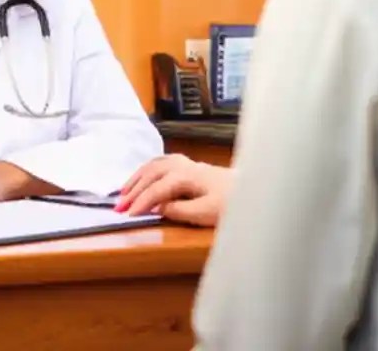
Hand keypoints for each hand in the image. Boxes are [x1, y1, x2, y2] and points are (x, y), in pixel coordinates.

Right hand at [115, 154, 231, 226]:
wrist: (259, 190)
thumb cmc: (234, 204)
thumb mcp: (207, 213)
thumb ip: (179, 210)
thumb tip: (158, 208)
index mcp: (188, 176)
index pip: (157, 188)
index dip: (141, 202)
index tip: (127, 215)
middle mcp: (186, 165)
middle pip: (153, 173)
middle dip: (134, 189)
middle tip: (119, 206)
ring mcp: (190, 164)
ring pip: (156, 164)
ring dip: (138, 177)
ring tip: (124, 191)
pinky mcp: (194, 167)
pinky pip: (163, 162)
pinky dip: (149, 169)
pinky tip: (145, 176)